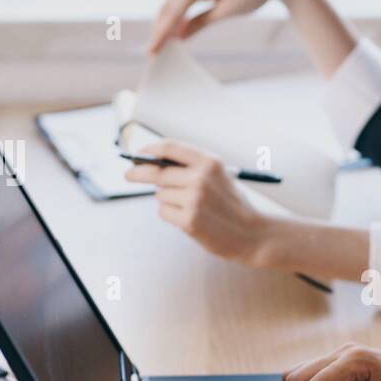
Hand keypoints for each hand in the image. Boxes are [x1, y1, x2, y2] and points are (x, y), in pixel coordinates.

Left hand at [125, 140, 269, 263]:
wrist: (253, 233)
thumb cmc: (232, 205)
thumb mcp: (219, 177)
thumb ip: (191, 167)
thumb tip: (152, 163)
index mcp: (209, 162)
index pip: (170, 147)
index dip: (149, 149)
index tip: (137, 154)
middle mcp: (201, 178)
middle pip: (157, 171)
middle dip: (138, 172)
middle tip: (128, 174)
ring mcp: (194, 199)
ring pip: (160, 194)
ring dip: (167, 200)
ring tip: (189, 207)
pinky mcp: (189, 220)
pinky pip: (164, 211)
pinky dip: (171, 215)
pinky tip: (189, 219)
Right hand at [148, 0, 301, 54]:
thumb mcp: (227, 12)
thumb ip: (201, 23)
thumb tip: (180, 36)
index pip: (173, 12)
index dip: (161, 34)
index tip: (152, 52)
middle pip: (168, 6)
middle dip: (160, 30)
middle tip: (153, 54)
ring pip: (174, 2)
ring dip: (167, 23)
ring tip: (162, 45)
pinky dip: (180, 15)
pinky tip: (177, 31)